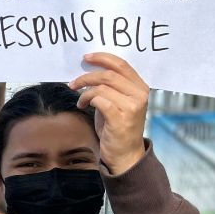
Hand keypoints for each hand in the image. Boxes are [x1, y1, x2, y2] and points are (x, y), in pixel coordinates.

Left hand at [69, 52, 148, 174]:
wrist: (125, 155)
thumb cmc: (118, 128)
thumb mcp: (118, 102)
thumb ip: (111, 86)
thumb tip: (90, 70)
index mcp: (141, 87)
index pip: (122, 64)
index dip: (102, 58)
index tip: (86, 58)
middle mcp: (139, 95)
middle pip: (109, 74)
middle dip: (87, 76)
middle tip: (73, 83)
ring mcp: (131, 107)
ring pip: (102, 87)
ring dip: (85, 91)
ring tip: (80, 100)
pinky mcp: (121, 118)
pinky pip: (99, 100)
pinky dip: (87, 100)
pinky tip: (83, 106)